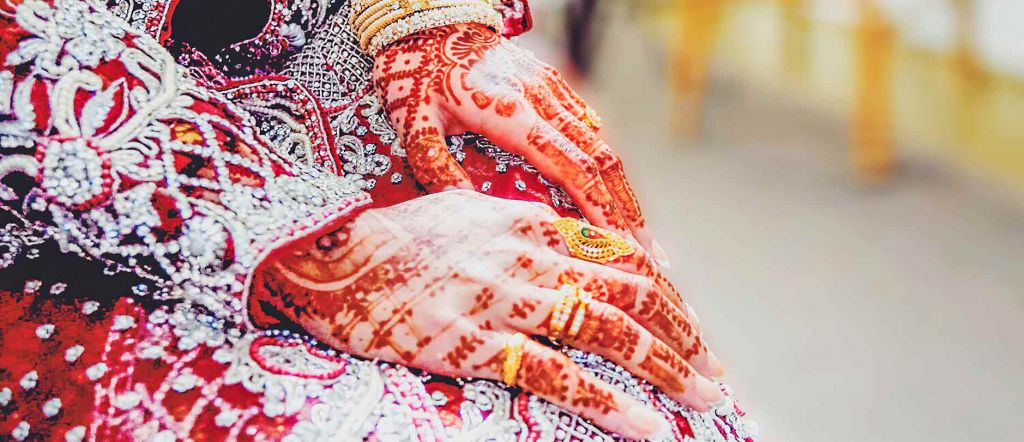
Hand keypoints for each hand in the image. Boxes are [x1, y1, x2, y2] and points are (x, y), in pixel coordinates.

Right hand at [250, 190, 722, 439]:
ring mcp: (504, 300)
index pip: (623, 256)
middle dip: (680, 333)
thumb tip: (573, 245)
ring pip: (608, 331)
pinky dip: (610, 404)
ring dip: (664, 366)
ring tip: (701, 397)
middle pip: (630, 293)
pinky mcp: (475, 343)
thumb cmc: (398, 238)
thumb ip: (526, 228)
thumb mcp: (471, 212)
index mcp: (530, 224)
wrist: (332, 260)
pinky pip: (557, 376)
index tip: (688, 326)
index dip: (666, 294)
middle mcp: (529, 257)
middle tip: (710, 371)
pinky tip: (646, 427)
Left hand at [373, 23, 655, 250]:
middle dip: (627, 211)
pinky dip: (606, 167)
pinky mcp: (552, 84)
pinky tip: (617, 196)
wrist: (427, 19)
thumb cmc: (415, 71)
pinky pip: (588, 128)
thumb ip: (435, 167)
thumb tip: (465, 212)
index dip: (599, 209)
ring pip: (602, 143)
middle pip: (600, 160)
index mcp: (511, 112)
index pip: (570, 167)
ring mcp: (552, 89)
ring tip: (640, 235)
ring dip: (623, 192)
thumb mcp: (412, 123)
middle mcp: (542, 99)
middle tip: (649, 257)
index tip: (618, 245)